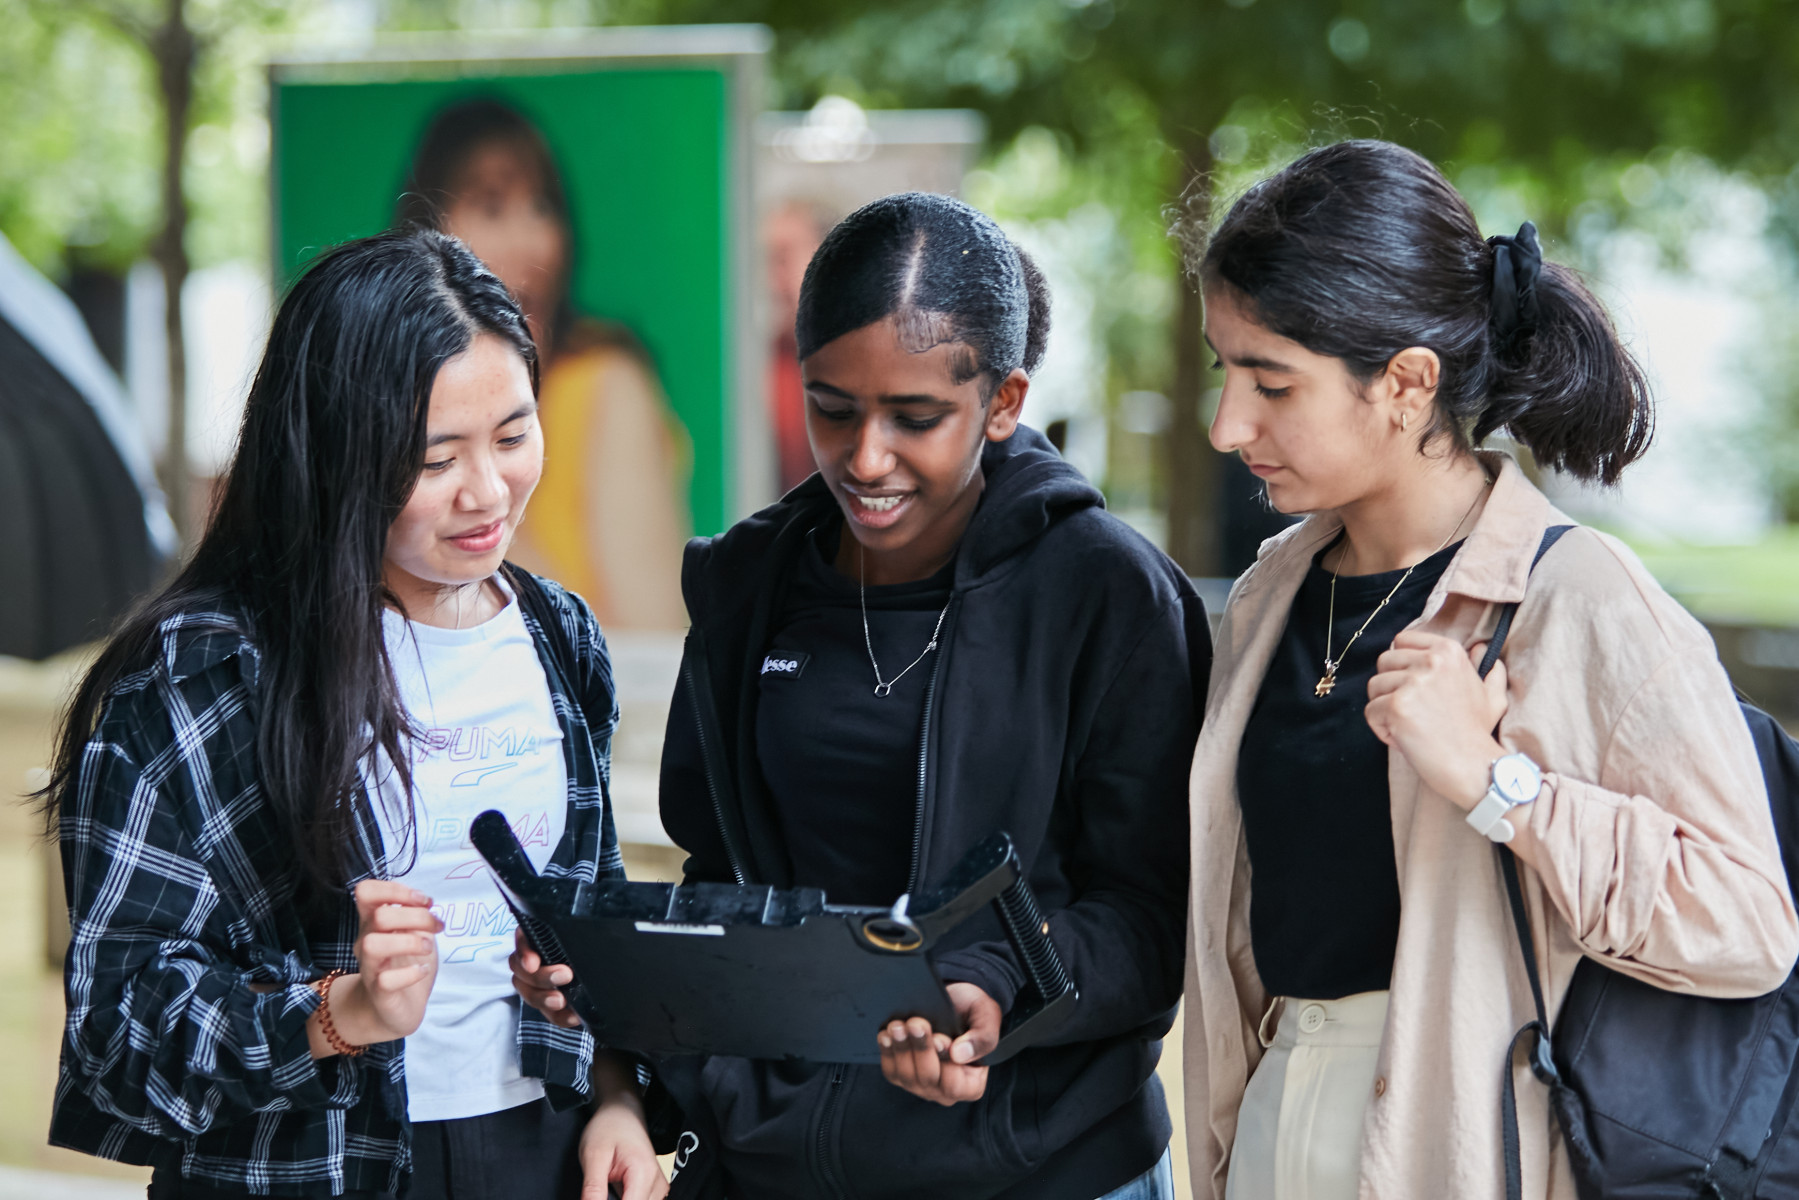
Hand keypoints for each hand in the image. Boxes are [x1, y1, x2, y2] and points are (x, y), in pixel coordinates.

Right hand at [307, 881, 441, 1055]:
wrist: (396, 1009)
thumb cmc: (406, 965)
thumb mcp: (415, 933)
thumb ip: (417, 915)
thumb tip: (427, 903)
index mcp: (373, 923)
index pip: (365, 891)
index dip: (396, 890)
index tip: (424, 901)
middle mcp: (366, 942)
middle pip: (379, 916)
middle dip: (415, 916)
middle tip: (436, 927)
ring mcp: (370, 968)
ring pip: (373, 944)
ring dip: (409, 942)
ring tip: (427, 948)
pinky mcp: (379, 993)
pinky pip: (386, 980)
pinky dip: (411, 973)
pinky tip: (422, 970)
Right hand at [510, 928, 582, 1028]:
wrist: (607, 964)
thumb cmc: (591, 941)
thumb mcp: (581, 934)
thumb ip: (575, 932)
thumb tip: (587, 926)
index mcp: (536, 936)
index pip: (522, 941)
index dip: (524, 953)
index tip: (532, 964)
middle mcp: (530, 960)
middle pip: (522, 971)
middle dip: (542, 976)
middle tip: (565, 975)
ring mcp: (536, 984)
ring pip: (530, 994)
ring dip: (544, 999)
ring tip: (561, 1001)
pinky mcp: (548, 1004)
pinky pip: (548, 1014)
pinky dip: (559, 1017)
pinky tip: (573, 1017)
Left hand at [581, 1054, 666, 1199]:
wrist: (623, 1112)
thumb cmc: (608, 1127)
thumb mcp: (593, 1156)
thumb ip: (593, 1189)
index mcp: (643, 1174)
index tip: (594, 1196)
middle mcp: (658, 1184)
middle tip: (598, 1188)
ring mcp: (659, 1189)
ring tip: (607, 1186)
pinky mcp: (655, 1190)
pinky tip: (614, 1191)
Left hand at [877, 982, 1000, 1105]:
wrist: (955, 1003)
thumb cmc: (974, 1014)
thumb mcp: (987, 1018)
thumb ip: (982, 1038)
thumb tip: (959, 1055)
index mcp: (971, 1084)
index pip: (954, 1085)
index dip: (944, 1062)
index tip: (940, 1039)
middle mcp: (945, 1091)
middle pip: (927, 1079)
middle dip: (920, 1049)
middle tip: (916, 1023)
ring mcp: (921, 1085)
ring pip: (906, 1076)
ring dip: (900, 1049)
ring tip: (898, 1026)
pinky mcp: (902, 1075)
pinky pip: (891, 1070)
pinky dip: (887, 1052)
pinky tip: (886, 1035)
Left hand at [1365, 631, 1507, 809]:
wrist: (1473, 765)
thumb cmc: (1478, 734)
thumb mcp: (1492, 695)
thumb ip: (1488, 670)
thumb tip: (1481, 648)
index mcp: (1448, 652)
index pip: (1402, 640)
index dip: (1401, 664)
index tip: (1413, 686)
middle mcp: (1430, 661)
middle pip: (1384, 662)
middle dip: (1391, 687)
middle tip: (1414, 711)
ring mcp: (1412, 682)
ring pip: (1374, 687)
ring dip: (1385, 709)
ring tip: (1411, 726)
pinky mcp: (1396, 706)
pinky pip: (1370, 712)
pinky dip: (1382, 729)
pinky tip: (1404, 739)